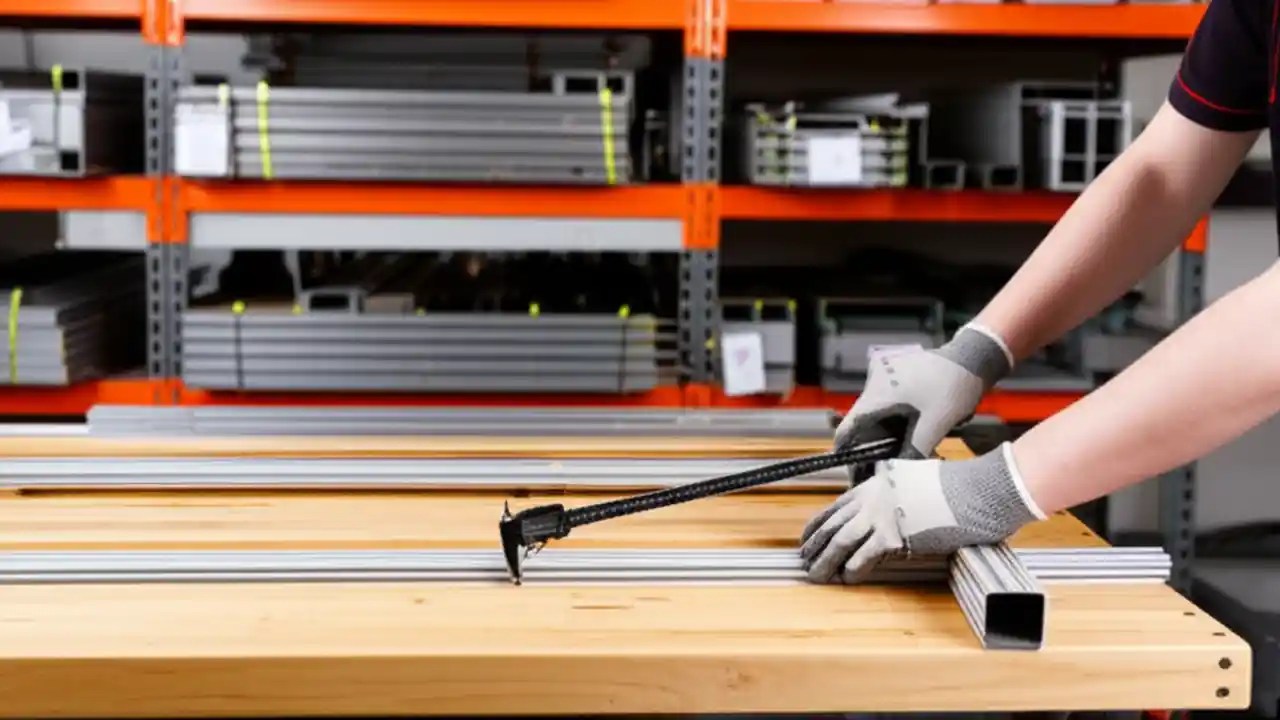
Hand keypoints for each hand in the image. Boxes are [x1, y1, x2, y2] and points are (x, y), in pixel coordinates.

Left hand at [798, 443, 1044, 583]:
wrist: (977, 490)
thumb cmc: (955, 487)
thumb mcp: (914, 480)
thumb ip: (894, 494)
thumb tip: (885, 512)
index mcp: (875, 485)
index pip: (836, 506)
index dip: (818, 525)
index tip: (807, 538)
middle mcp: (872, 498)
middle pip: (833, 524)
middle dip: (814, 545)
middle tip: (804, 560)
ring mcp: (882, 516)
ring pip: (841, 541)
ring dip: (826, 561)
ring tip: (816, 575)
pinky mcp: (895, 535)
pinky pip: (864, 556)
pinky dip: (853, 569)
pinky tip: (847, 579)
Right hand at [834, 324, 1012, 478]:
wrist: (974, 356)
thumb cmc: (954, 386)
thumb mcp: (937, 422)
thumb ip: (916, 449)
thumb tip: (901, 473)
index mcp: (878, 392)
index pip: (849, 427)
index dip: (846, 452)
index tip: (853, 472)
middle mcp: (875, 384)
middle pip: (863, 423)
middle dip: (870, 447)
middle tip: (880, 470)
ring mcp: (886, 380)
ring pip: (877, 416)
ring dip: (885, 436)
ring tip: (898, 456)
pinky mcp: (898, 380)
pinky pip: (889, 407)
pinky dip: (895, 423)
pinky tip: (910, 436)